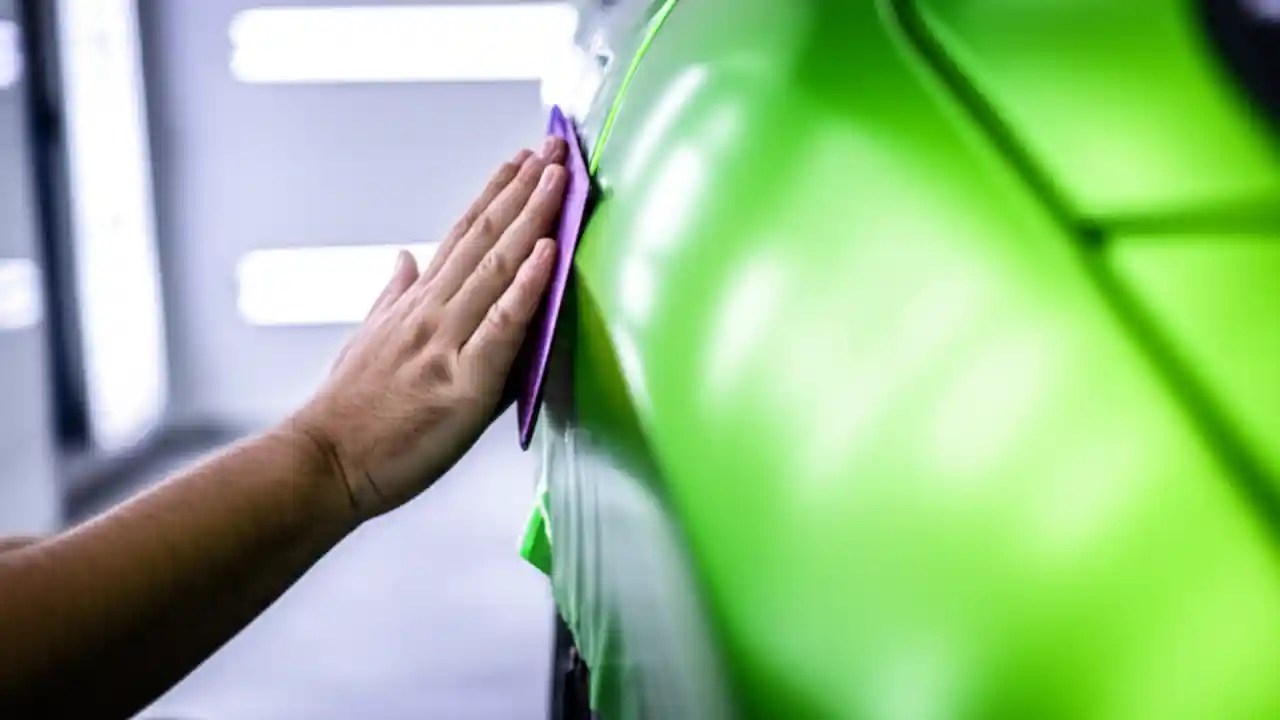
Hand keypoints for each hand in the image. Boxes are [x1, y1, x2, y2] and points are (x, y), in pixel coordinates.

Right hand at [292, 138, 567, 519]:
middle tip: (553, 146)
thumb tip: (405, 256)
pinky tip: (548, 250)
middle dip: (523, 189)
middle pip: (484, 238)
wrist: (323, 463)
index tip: (520, 159)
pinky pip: (502, 326)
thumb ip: (392, 296)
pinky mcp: (464, 385)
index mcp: (415, 304)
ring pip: (496, 268)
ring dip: (531, 218)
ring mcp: (447, 344)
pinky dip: (526, 285)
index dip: (494, 194)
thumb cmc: (349, 412)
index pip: (461, 235)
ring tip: (557, 177)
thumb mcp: (365, 339)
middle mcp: (431, 313)